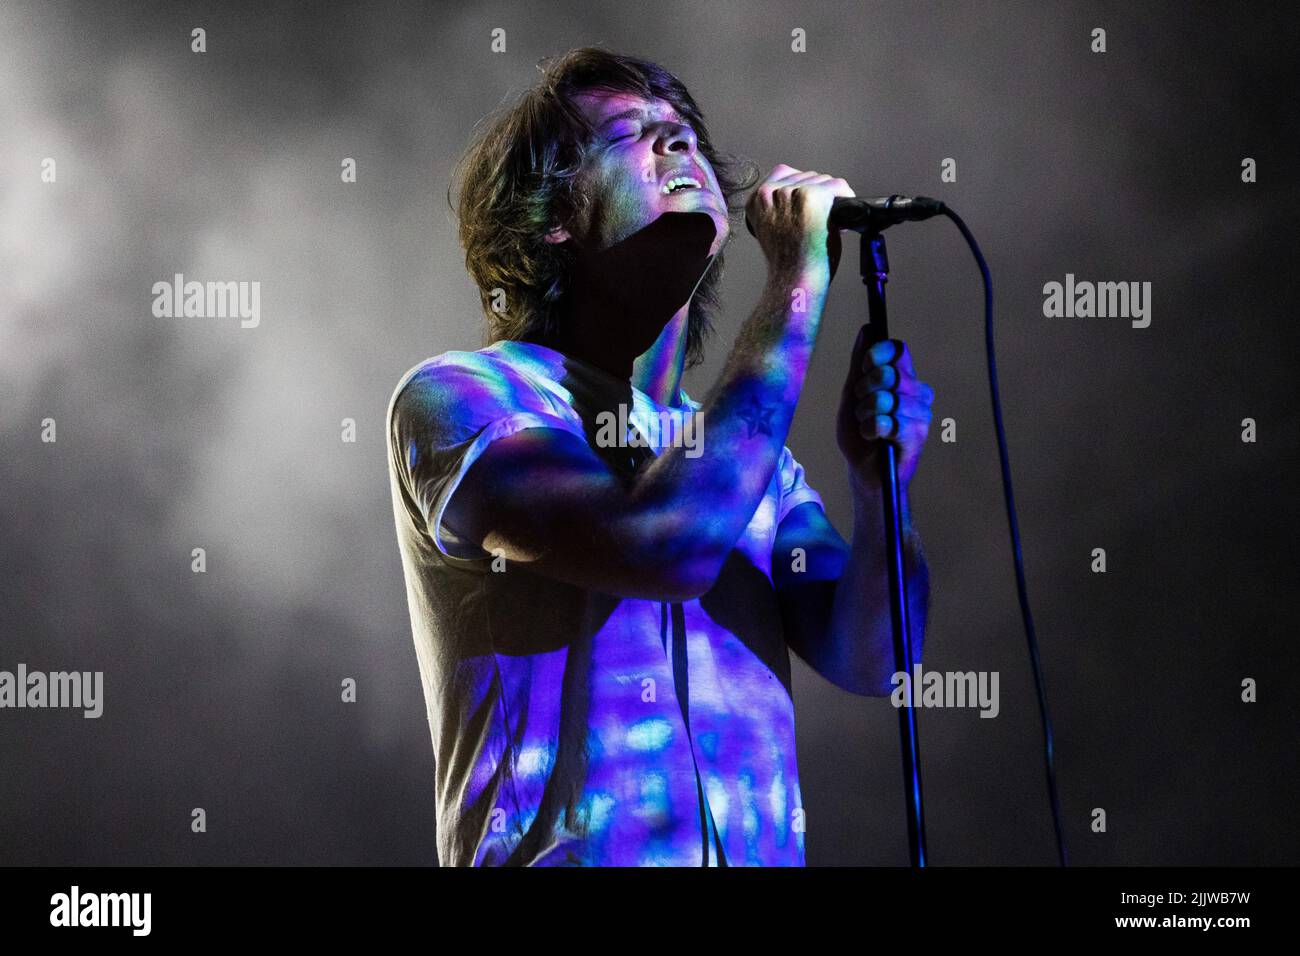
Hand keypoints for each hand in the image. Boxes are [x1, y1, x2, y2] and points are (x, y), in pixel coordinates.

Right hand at [745, 164, 854, 282]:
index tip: (809, 206)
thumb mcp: (772, 229)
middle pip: (806, 176)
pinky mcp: (810, 197)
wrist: (794, 281)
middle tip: (822, 219)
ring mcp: (790, 193)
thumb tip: (803, 192)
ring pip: (823, 181)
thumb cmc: (787, 264)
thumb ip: (779, 208)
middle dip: (818, 194)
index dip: (802, 189)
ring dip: (831, 199)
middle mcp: (769, 193)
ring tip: (830, 221)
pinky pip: (837, 186)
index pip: (784, 174)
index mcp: (756, 200)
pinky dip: (846, 198)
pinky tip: (845, 216)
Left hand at [837, 332, 933, 489]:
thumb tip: (868, 328)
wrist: (864, 470)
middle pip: (890, 373)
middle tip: (861, 405)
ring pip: (886, 399)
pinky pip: (887, 422)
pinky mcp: (917, 436)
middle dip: (864, 389)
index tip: (863, 368)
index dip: (876, 355)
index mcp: (904, 378)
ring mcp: (920, 414)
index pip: (898, 350)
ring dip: (865, 413)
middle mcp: (917, 393)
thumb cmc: (860, 432)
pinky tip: (872, 437)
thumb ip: (860, 362)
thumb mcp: (853, 392)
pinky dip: (870, 429)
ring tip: (866, 424)